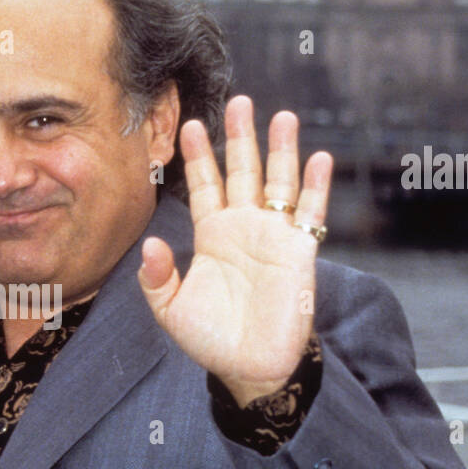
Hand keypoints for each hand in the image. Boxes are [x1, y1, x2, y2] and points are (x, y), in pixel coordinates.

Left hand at [138, 95, 331, 405]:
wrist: (250, 367)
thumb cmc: (210, 340)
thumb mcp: (171, 309)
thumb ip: (156, 277)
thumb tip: (149, 244)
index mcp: (211, 235)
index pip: (204, 185)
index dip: (199, 157)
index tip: (190, 126)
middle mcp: (243, 227)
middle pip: (243, 171)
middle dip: (240, 137)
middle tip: (238, 101)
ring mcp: (273, 236)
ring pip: (279, 182)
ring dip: (281, 150)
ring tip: (282, 116)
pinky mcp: (300, 251)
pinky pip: (310, 212)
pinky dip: (316, 186)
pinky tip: (318, 158)